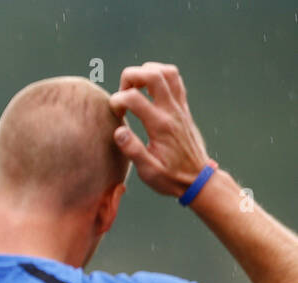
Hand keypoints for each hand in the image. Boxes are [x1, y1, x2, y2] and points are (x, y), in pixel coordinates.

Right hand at [109, 62, 211, 197]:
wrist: (198, 178)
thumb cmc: (170, 177)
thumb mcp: (148, 171)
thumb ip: (132, 150)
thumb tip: (118, 131)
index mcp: (160, 126)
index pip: (134, 98)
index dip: (117, 101)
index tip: (114, 115)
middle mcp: (172, 112)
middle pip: (153, 74)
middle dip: (131, 77)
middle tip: (123, 94)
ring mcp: (180, 107)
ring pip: (167, 72)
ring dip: (147, 73)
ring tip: (135, 88)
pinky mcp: (183, 108)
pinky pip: (175, 81)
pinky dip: (160, 77)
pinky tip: (149, 91)